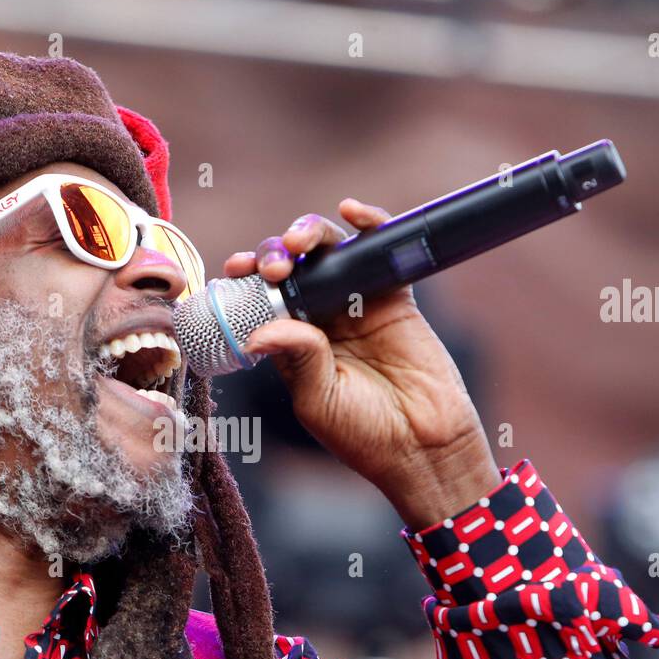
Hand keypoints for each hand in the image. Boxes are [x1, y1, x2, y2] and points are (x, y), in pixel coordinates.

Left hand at [226, 198, 500, 528]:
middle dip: (274, 255)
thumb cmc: (365, 435)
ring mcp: (357, 304)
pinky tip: (351, 212)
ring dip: (309, 235)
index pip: (259, 299)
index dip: (245, 280)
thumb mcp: (318, 400)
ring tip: (299, 242)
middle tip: (274, 267)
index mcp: (291, 344)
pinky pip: (379, 251)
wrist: (424, 446)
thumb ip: (295, 359)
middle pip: (290, 268)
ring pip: (327, 253)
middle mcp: (320, 319)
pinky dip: (368, 225)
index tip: (235, 272)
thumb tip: (260, 331)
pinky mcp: (395, 297)